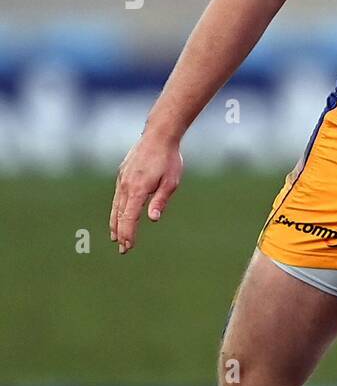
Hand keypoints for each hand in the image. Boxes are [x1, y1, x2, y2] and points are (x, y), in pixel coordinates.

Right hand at [109, 128, 183, 253]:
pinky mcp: (122, 174)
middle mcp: (126, 186)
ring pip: (115, 207)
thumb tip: (152, 219)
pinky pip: (117, 197)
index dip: (128, 234)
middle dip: (120, 233)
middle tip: (123, 249)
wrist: (158, 136)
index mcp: (138, 190)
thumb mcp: (171, 182)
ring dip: (115, 223)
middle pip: (119, 215)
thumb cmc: (168, 159)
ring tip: (115, 237)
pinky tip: (118, 215)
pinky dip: (116, 210)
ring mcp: (122, 180)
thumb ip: (160, 201)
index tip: (128, 247)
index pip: (129, 218)